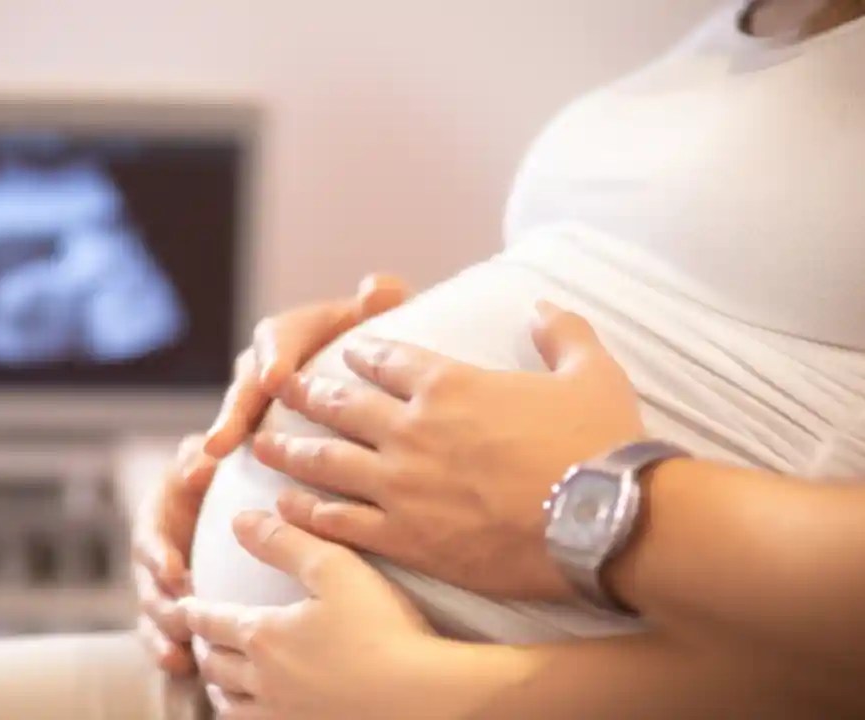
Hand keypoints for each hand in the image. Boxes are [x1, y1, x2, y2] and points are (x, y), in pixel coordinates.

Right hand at [131, 434, 218, 675]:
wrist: (221, 499)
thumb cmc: (210, 473)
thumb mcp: (200, 457)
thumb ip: (194, 457)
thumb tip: (200, 466)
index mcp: (153, 523)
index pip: (149, 542)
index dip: (159, 557)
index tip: (175, 571)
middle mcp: (152, 563)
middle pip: (150, 591)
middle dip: (164, 608)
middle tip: (186, 618)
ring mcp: (162, 592)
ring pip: (155, 622)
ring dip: (166, 639)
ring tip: (182, 656)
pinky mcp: (176, 615)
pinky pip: (167, 640)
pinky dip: (172, 657)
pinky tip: (189, 669)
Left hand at [180, 512, 514, 719]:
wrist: (424, 697)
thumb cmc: (384, 628)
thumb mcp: (335, 568)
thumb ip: (284, 541)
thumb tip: (239, 520)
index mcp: (262, 636)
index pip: (209, 621)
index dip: (192, 610)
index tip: (181, 605)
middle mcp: (262, 682)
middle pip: (213, 665)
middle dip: (203, 648)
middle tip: (202, 638)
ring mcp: (282, 717)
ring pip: (230, 706)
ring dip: (221, 687)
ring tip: (223, 678)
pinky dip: (245, 718)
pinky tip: (261, 711)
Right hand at [204, 273, 407, 457]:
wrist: (380, 392)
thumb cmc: (385, 352)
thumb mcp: (387, 325)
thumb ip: (382, 302)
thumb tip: (376, 288)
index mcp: (299, 334)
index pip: (277, 338)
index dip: (274, 357)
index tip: (275, 380)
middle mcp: (269, 365)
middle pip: (246, 385)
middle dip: (235, 414)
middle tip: (222, 441)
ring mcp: (260, 402)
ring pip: (236, 418)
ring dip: (222, 440)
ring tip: (205, 466)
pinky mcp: (258, 434)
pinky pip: (235, 445)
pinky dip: (217, 460)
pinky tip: (206, 482)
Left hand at [255, 301, 644, 600]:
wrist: (604, 521)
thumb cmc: (602, 445)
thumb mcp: (590, 371)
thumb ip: (562, 331)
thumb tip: (543, 304)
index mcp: (449, 384)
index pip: (386, 359)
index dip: (361, 355)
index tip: (345, 356)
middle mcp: (413, 429)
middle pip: (341, 406)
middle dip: (305, 396)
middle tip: (278, 392)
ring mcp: (402, 485)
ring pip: (326, 462)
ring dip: (290, 451)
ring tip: (260, 446)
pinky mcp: (407, 537)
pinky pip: (341, 522)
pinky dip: (308, 513)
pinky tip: (285, 510)